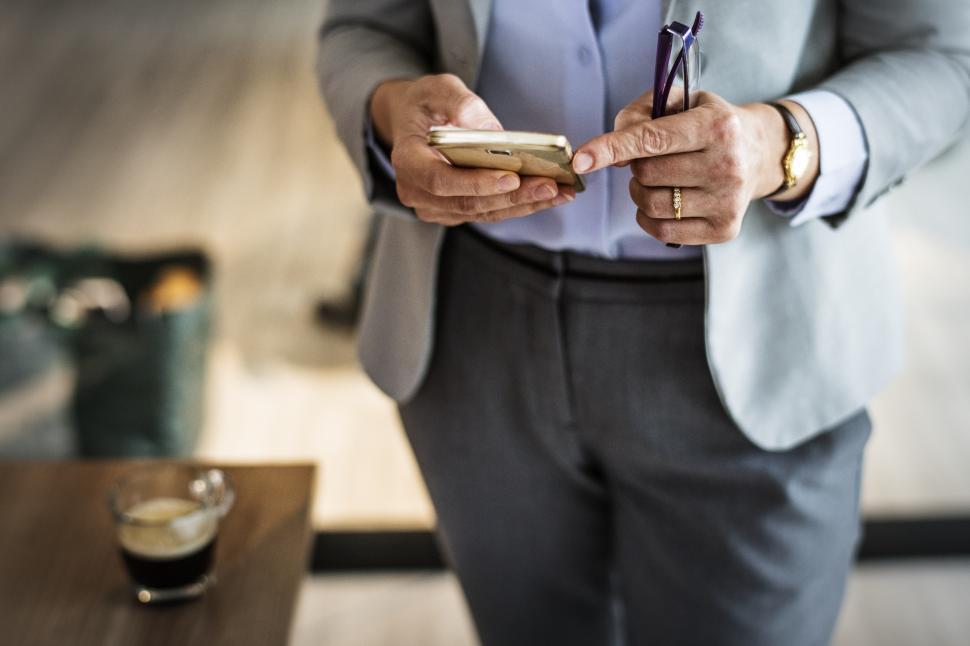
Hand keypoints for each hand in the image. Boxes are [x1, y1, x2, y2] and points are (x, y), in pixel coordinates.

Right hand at [369, 74, 574, 225]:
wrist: (411, 121)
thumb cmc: (425, 103)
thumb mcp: (438, 88)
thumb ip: (460, 103)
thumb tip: (493, 132)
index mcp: (407, 160)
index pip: (440, 180)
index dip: (476, 183)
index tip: (511, 177)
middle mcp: (416, 191)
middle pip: (468, 203)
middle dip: (512, 197)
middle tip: (550, 186)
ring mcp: (434, 206)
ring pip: (482, 213)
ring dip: (523, 205)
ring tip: (559, 192)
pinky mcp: (453, 211)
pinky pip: (488, 212)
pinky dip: (519, 205)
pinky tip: (548, 195)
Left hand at [572, 90, 818, 245]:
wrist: (760, 152)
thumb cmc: (707, 124)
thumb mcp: (680, 102)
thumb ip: (638, 115)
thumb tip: (613, 156)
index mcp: (716, 126)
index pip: (652, 140)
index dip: (610, 148)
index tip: (580, 159)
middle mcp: (727, 165)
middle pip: (646, 174)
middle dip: (636, 165)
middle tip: (652, 158)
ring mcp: (728, 201)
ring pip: (651, 204)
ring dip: (640, 192)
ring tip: (658, 179)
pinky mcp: (724, 229)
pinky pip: (663, 230)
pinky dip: (648, 217)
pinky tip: (662, 201)